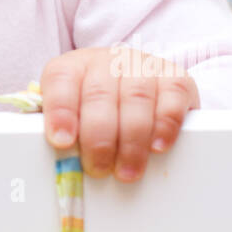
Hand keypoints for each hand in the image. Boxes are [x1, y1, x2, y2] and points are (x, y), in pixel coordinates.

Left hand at [40, 47, 198, 181]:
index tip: (61, 141)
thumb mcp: (75, 113)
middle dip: (98, 138)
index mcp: (74, 66)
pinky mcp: (175, 77)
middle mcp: (108, 60)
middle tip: (98, 169)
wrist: (140, 81)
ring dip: (131, 141)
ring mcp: (142, 65)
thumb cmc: (99, 108)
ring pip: (136, 98)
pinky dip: (165, 125)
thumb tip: (56, 156)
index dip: (60, 110)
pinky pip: (172, 98)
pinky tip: (157, 147)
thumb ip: (63, 130)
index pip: (61, 79)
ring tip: (127, 171)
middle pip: (99, 94)